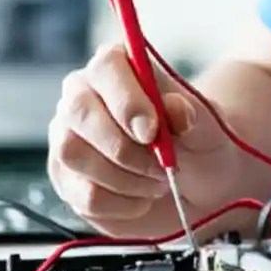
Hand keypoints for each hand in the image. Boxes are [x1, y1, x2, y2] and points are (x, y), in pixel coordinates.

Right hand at [47, 43, 240, 237]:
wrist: (195, 185)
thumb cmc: (196, 142)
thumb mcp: (206, 125)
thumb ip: (191, 113)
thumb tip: (175, 108)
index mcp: (117, 66)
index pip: (107, 67)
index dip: (127, 101)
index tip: (152, 132)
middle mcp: (83, 94)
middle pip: (78, 110)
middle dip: (123, 147)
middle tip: (161, 166)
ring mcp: (67, 134)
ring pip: (73, 154)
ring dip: (124, 178)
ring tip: (156, 182)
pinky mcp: (65, 177)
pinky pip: (83, 194)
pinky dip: (122, 203)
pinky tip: (141, 198)